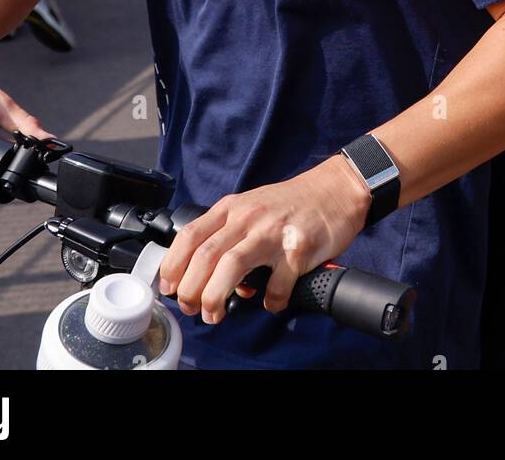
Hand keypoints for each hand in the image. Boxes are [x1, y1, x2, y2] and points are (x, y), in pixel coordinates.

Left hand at [159, 155, 370, 324]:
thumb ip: (229, 236)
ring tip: (214, 315)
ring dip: (215, 296)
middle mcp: (248, 217)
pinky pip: (277, 285)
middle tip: (191, 308)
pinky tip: (271, 303)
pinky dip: (270, 301)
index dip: (173, 265)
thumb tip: (212, 280)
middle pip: (205, 255)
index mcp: (232, 208)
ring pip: (231, 266)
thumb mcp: (252, 208)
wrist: (336, 189)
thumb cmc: (291, 203)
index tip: (169, 288)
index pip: (190, 235)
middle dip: (190, 289)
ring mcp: (273, 232)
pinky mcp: (299, 248)